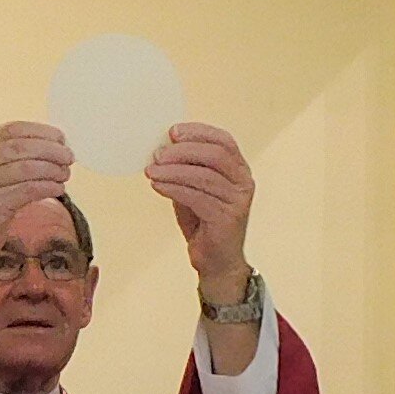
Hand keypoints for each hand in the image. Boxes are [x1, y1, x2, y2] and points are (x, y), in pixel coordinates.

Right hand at [0, 122, 74, 276]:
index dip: (41, 131)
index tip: (61, 138)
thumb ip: (13, 159)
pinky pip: (28, 190)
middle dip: (51, 150)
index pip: (12, 129)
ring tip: (65, 174)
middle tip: (69, 157)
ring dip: (53, 170)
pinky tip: (58, 189)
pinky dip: (48, 187)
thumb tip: (55, 146)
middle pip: (21, 147)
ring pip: (27, 168)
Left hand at [145, 123, 253, 292]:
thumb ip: (185, 170)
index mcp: (239, 170)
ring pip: (204, 176)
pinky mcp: (227, 218)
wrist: (216, 261)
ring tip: (150, 171)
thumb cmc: (204, 222)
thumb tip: (160, 150)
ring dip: (173, 171)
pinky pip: (197, 197)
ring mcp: (238, 201)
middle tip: (157, 154)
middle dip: (183, 151)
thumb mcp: (193, 189)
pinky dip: (174, 188)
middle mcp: (244, 182)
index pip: (223, 141)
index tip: (172, 131)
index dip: (198, 132)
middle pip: (215, 155)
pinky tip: (157, 186)